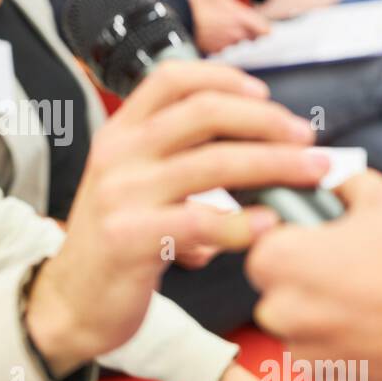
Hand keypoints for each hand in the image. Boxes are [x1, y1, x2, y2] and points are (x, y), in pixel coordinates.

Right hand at [26, 62, 330, 373]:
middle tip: (307, 139)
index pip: (172, 79)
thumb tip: (254, 137)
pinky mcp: (129, 237)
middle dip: (266, 121)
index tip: (265, 97)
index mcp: (119, 133)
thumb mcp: (133, 184)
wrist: (70, 302)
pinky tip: (271, 226)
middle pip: (203, 113)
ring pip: (213, 163)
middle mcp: (118, 155)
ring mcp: (121, 195)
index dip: (224, 78)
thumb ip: (176, 156)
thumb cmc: (118, 242)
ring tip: (310, 173)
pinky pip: (200, 222)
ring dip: (274, 164)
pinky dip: (245, 222)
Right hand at [187, 0, 272, 53]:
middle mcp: (237, 36)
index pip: (266, 31)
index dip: (262, 24)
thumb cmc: (200, 3)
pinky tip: (213, 32)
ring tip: (222, 24)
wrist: (178, 20)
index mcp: (242, 20)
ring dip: (236, 36)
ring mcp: (226, 45)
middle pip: (254, 38)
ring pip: (240, 43)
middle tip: (237, 19)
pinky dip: (223, 42)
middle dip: (249, 29)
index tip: (254, 17)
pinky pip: (226, 48)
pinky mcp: (215, 51)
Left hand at [247, 171, 381, 380]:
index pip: (266, 253)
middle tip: (363, 279)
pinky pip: (339, 373)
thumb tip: (337, 181)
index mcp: (280, 262)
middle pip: (283, 299)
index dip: (297, 250)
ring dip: (336, 328)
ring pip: (310, 340)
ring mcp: (311, 360)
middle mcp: (282, 315)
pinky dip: (360, 361)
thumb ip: (348, 188)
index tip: (324, 250)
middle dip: (313, 291)